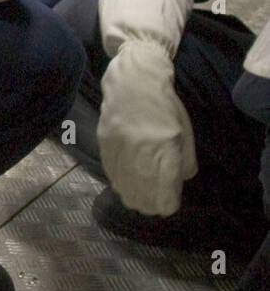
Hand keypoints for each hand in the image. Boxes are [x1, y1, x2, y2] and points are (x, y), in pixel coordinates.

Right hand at [99, 40, 197, 216]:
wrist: (132, 83)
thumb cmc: (164, 107)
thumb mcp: (185, 133)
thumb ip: (184, 161)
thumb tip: (177, 182)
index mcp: (165, 148)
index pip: (165, 190)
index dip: (168, 203)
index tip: (170, 206)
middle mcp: (140, 152)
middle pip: (143, 194)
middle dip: (150, 205)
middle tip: (155, 206)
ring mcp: (120, 149)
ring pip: (124, 186)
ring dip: (133, 197)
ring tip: (140, 201)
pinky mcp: (105, 146)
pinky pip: (111, 173)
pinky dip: (119, 183)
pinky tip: (124, 187)